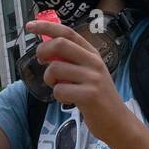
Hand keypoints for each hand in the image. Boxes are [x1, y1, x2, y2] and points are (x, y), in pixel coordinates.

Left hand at [31, 18, 132, 144]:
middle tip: (41, 61)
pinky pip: (60, 90)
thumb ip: (71, 60)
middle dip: (43, 51)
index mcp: (92, 54)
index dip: (46, 27)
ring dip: (49, 79)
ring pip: (55, 69)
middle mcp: (93, 62)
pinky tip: (68, 100)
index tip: (30, 26)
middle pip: (60, 44)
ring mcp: (92, 78)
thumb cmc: (98, 97)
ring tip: (59, 86)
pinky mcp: (89, 95)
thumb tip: (46, 49)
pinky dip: (58, 96)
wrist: (117, 121)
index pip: (67, 32)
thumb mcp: (88, 73)